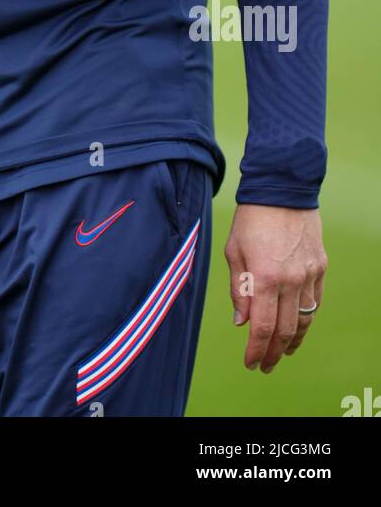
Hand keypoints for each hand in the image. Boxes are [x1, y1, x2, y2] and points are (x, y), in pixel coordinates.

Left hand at [224, 204, 326, 372]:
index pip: (262, 327)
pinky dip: (305, 318)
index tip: (250, 363)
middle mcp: (290, 280)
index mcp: (264, 277)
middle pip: (285, 330)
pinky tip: (297, 326)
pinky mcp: (320, 267)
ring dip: (293, 341)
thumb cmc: (251, 218)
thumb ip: (238, 289)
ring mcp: (308, 275)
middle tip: (263, 365)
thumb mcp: (233, 250)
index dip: (255, 350)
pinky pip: (314, 301)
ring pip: (304, 320)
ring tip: (281, 352)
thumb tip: (241, 322)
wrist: (282, 189)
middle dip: (273, 353)